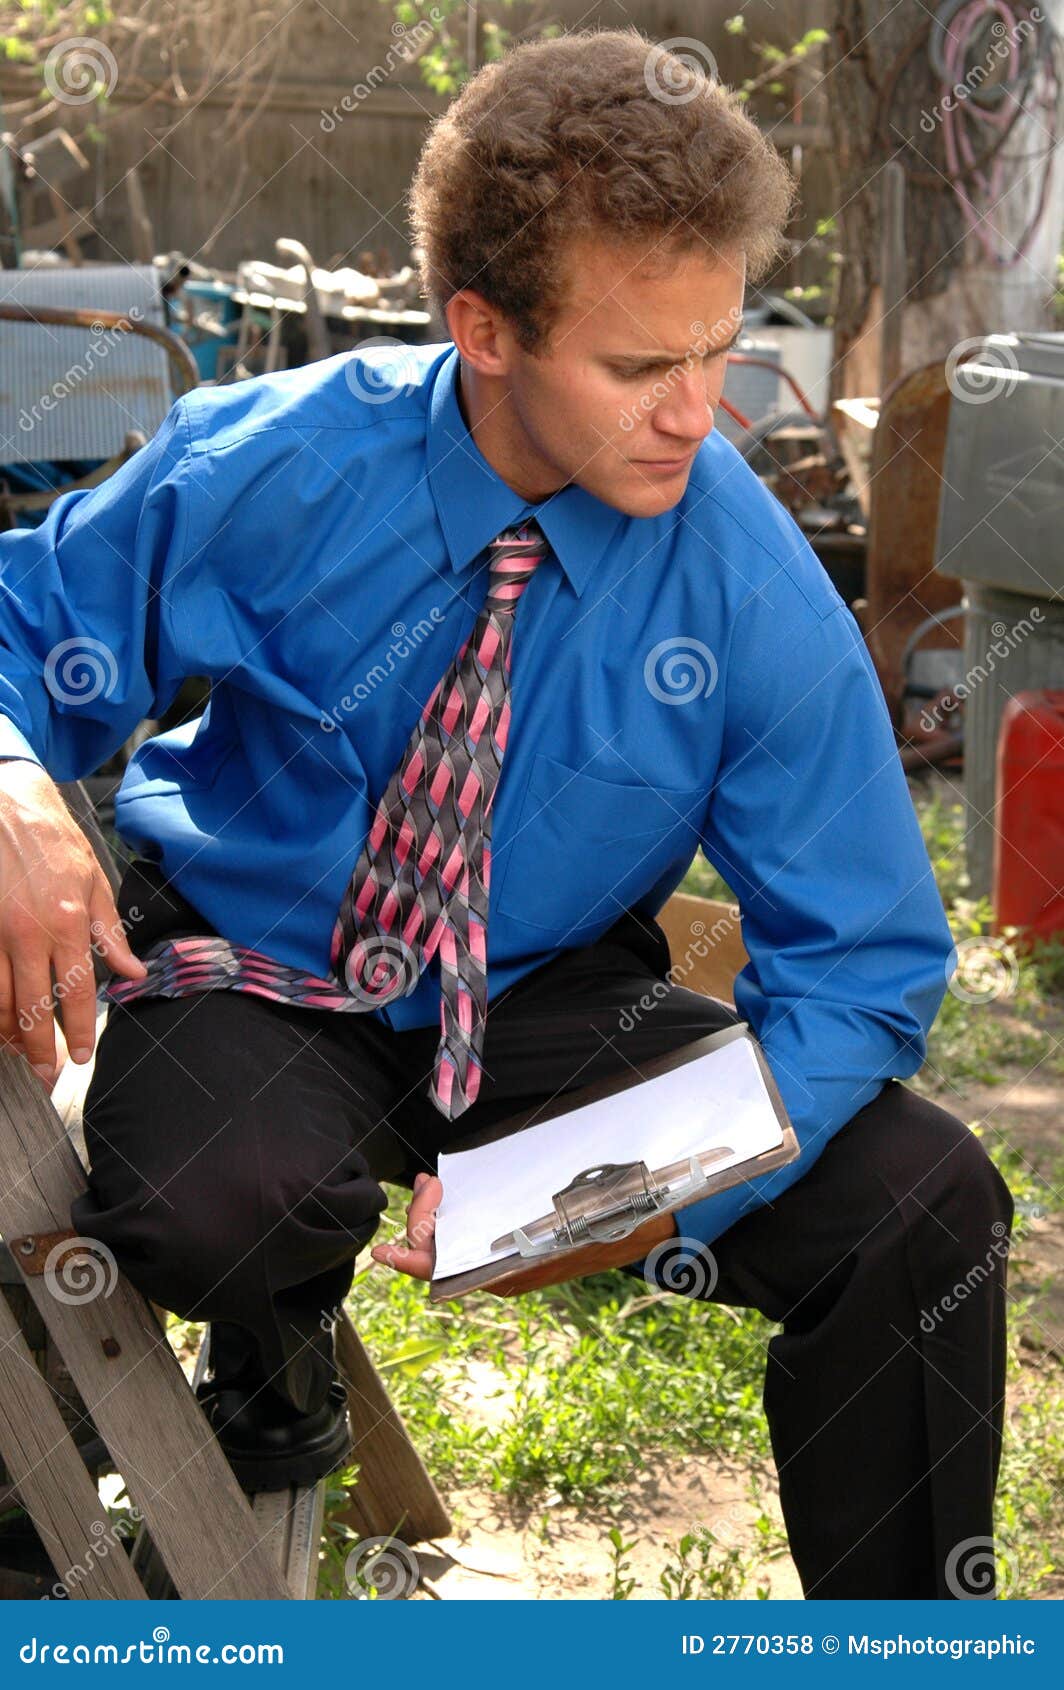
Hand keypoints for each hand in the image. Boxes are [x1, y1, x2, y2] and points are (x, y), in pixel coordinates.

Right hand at [0, 762, 146, 1081]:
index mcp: (67, 923)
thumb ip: (110, 933)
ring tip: (19, 1053)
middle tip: (47, 1074)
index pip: (74, 994)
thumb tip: (134, 972)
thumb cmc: (52, 839)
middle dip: (40, 1049)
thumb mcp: (94, 880)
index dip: (76, 1032)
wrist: (6, 804)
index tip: (80, 1057)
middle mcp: (27, 934)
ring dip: (8, 1034)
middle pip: (31, 1009)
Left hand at [371, 1171, 679, 1294]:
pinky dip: (457, 1218)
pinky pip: (472, 1239)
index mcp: (508, 1271)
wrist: (650, 1226)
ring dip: (436, 1218)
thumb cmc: (611, 1218)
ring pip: (454, 1246)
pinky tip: (454, 1194)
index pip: (440, 1270)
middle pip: (439, 1255)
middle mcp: (501, 1272)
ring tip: (431, 1186)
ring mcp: (507, 1261)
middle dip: (422, 1220)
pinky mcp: (517, 1248)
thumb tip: (475, 1211)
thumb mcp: (569, 1216)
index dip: (411, 1252)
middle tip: (428, 1184)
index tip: (402, 1225)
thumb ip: (526, 1224)